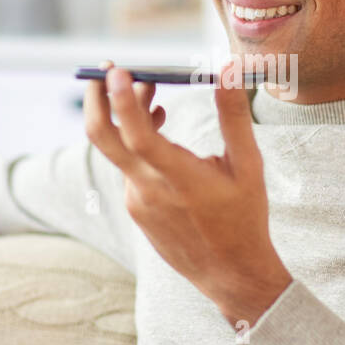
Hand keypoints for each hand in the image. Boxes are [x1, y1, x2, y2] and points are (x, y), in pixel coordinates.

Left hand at [83, 59, 291, 327]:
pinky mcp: (136, 210)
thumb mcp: (248, 166)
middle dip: (96, 98)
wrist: (231, 275)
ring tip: (152, 92)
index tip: (120, 70)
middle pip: (102, 138)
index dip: (123, 101)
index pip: (138, 136)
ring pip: (119, 150)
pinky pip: (128, 167)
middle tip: (105, 69)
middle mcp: (148, 190)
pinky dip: (137, 143)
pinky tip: (161, 128)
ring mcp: (137, 202)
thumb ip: (233, 116)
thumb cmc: (244, 218)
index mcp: (178, 179)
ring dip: (128, 117)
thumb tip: (228, 69)